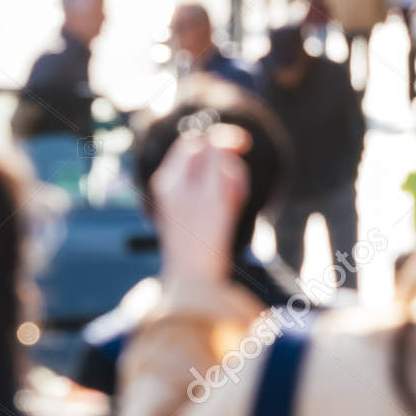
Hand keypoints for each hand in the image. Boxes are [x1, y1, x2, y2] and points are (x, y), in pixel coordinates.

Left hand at [150, 124, 250, 286]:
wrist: (196, 278)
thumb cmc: (204, 236)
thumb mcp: (214, 192)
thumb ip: (216, 160)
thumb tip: (218, 137)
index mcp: (170, 178)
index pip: (196, 143)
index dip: (220, 140)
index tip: (245, 144)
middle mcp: (172, 186)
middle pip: (205, 159)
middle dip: (227, 167)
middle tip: (236, 188)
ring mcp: (182, 200)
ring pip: (213, 176)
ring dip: (230, 183)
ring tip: (234, 204)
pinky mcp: (194, 214)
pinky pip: (214, 194)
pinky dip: (227, 198)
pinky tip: (230, 212)